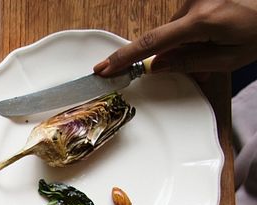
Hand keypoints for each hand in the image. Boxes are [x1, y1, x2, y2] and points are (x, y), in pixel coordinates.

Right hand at [95, 0, 256, 75]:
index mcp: (202, 20)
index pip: (152, 42)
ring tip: (222, 40)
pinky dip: (201, 24)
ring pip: (182, 24)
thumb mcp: (230, 58)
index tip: (103, 68)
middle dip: (178, 52)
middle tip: (205, 65)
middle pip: (169, 35)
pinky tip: (222, 26)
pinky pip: (192, 12)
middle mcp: (197, 0)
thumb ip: (191, 62)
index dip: (125, 58)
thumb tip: (157, 66)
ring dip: (193, 37)